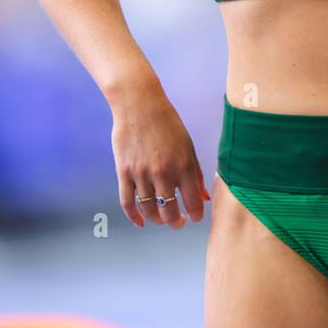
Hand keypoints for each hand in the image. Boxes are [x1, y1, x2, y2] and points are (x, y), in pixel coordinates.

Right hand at [110, 86, 209, 228]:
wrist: (139, 105)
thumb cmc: (167, 124)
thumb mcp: (188, 147)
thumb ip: (196, 174)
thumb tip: (203, 199)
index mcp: (184, 165)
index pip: (193, 203)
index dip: (195, 215)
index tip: (194, 216)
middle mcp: (163, 172)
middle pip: (169, 213)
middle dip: (176, 222)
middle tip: (178, 221)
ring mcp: (141, 174)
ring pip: (149, 211)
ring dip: (157, 220)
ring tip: (162, 219)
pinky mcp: (123, 172)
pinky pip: (127, 202)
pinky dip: (134, 217)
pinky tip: (141, 222)